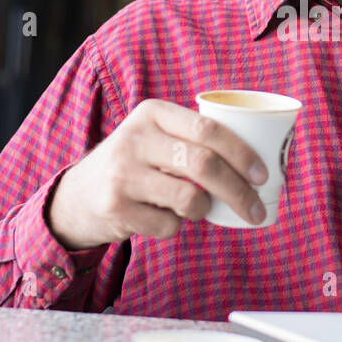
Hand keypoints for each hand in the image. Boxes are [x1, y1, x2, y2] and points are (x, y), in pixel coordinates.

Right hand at [46, 99, 268, 248]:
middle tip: (256, 210)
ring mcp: (122, 174)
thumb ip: (193, 138)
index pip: (208, 129)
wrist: (78, 195)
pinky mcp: (116, 207)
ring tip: (196, 208)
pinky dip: (175, 227)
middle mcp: (134, 138)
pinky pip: (169, 226)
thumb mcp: (155, 136)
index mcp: (152, 113)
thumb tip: (259, 162)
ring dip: (204, 211)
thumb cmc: (136, 164)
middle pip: (204, 164)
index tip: (263, 174)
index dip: (242, 153)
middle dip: (239, 191)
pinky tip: (159, 216)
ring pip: (190, 199)